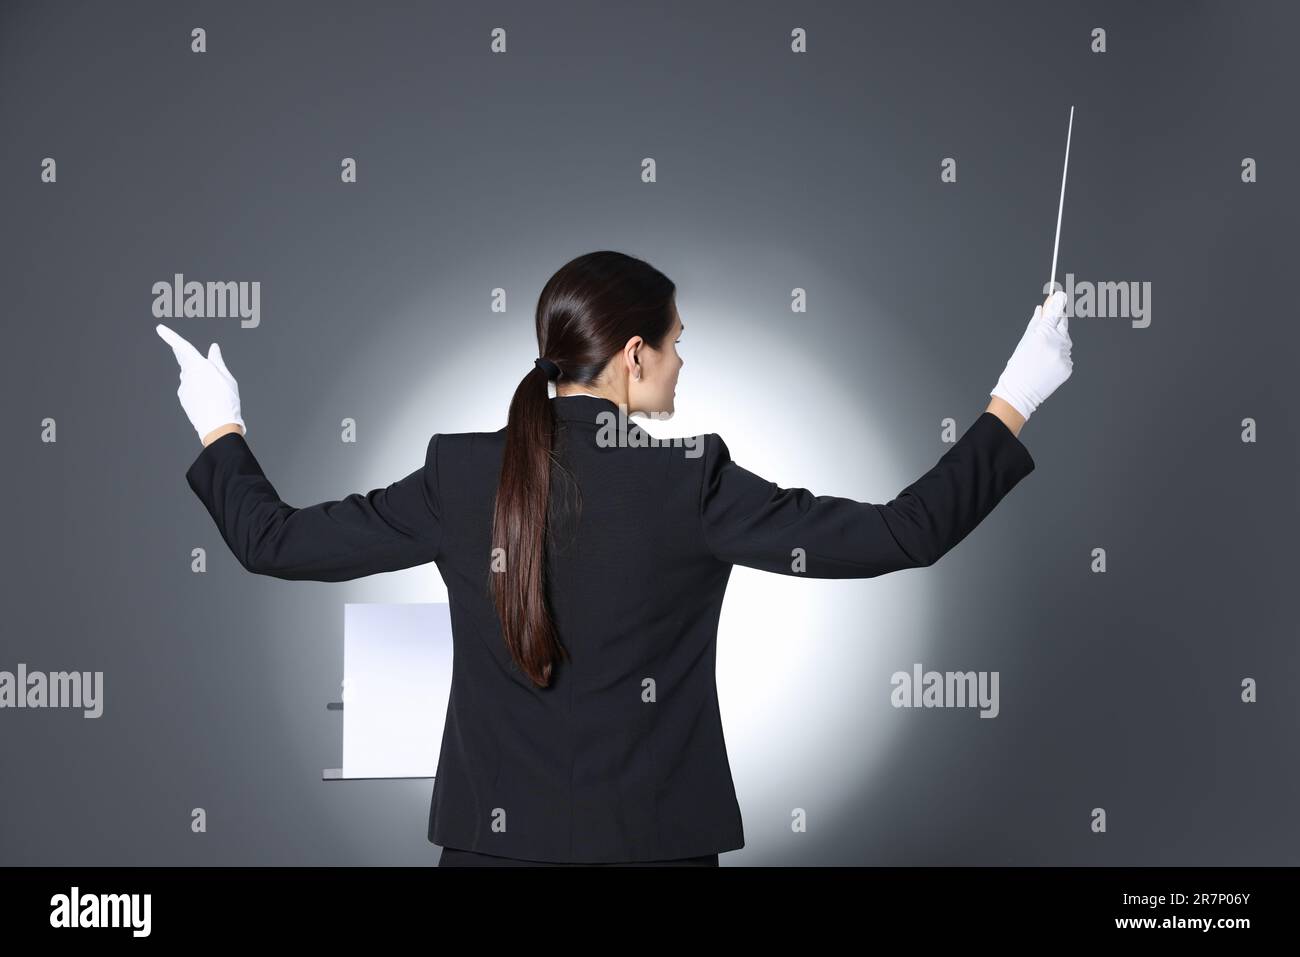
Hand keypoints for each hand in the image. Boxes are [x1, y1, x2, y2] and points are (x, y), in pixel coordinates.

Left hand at [156, 324, 246, 443]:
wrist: (218, 427)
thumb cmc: (227, 401)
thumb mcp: (227, 378)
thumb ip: (217, 361)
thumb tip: (214, 348)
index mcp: (199, 366)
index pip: (183, 347)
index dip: (170, 336)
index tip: (160, 328)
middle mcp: (188, 375)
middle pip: (183, 360)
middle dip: (180, 352)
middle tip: (176, 346)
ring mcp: (184, 388)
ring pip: (189, 376)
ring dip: (196, 375)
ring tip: (211, 384)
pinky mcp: (184, 398)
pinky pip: (189, 388)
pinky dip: (197, 388)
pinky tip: (208, 396)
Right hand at [989, 290, 1071, 422]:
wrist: (1020, 393)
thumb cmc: (1017, 367)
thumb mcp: (1023, 342)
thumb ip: (1035, 323)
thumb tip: (1042, 308)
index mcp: (1042, 335)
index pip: (1054, 313)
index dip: (1058, 303)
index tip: (1061, 295)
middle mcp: (1056, 344)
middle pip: (1062, 324)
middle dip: (1056, 324)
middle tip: (1046, 330)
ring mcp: (1064, 357)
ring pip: (1065, 341)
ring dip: (1057, 342)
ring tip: (1042, 354)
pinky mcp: (1068, 367)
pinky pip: (1066, 355)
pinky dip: (1059, 356)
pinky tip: (1047, 363)